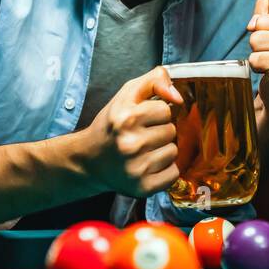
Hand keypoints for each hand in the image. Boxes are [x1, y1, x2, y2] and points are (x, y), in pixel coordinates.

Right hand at [84, 67, 182, 197]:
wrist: (90, 159)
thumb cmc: (112, 125)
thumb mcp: (127, 94)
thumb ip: (154, 80)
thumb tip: (178, 97)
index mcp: (125, 119)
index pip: (165, 110)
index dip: (155, 113)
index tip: (141, 120)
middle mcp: (130, 144)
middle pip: (171, 131)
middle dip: (159, 131)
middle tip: (141, 136)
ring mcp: (136, 168)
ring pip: (173, 152)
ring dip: (162, 150)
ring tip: (143, 151)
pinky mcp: (142, 187)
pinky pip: (173, 174)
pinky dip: (165, 170)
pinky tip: (148, 166)